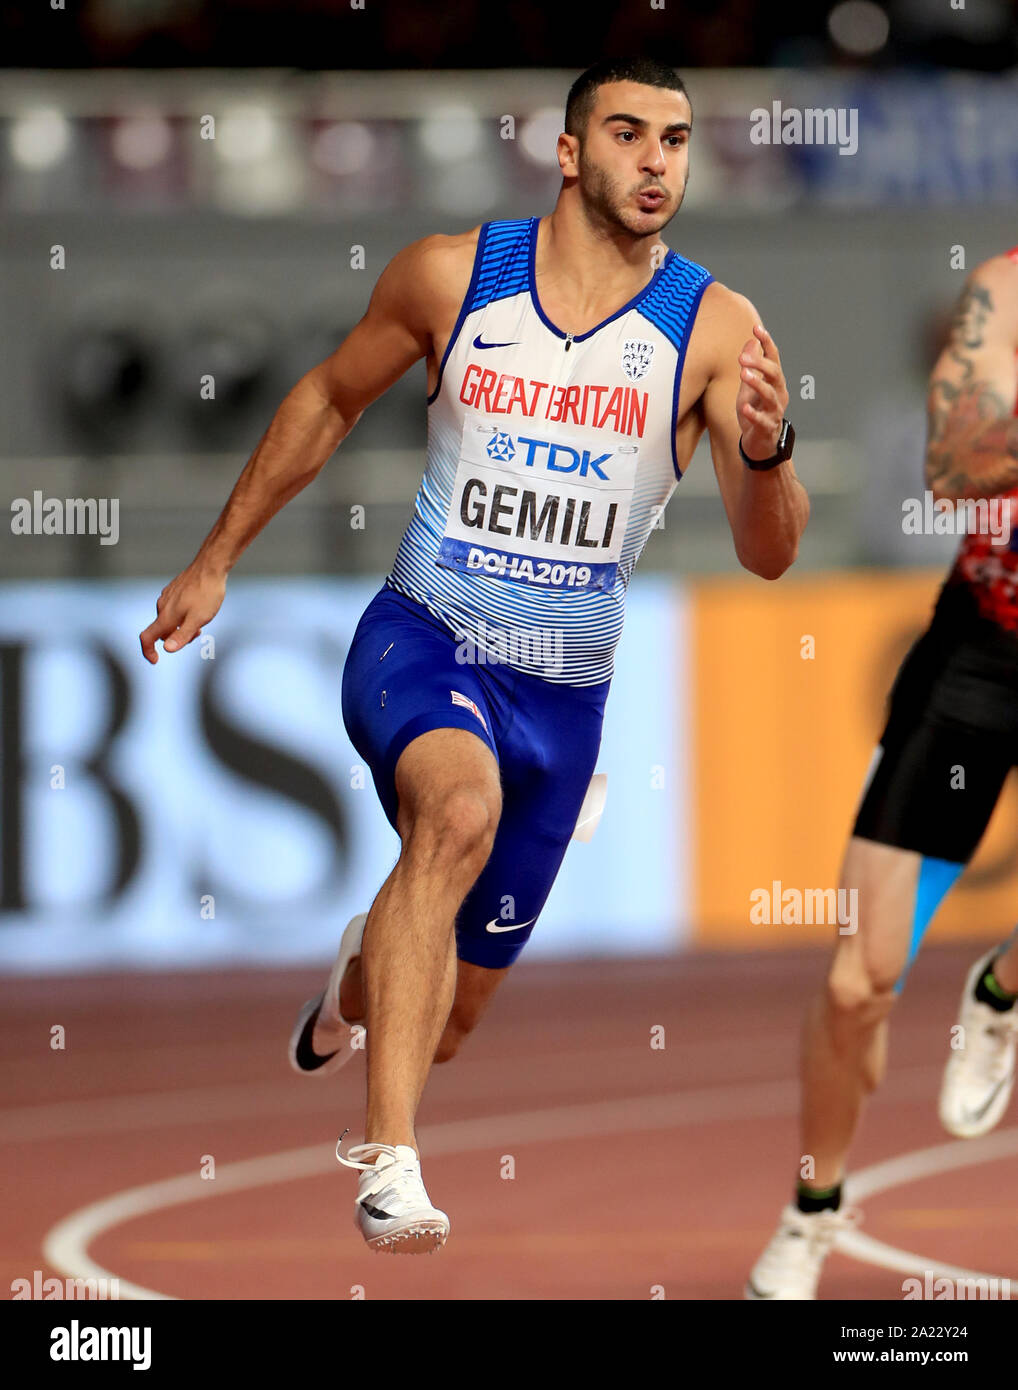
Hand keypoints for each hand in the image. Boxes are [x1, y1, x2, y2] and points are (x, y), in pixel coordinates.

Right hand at [139, 563, 226, 663]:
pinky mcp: (173, 590)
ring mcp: (167, 597)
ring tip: (201, 617)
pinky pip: (173, 608)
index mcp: (166, 616)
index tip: (156, 660)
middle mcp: (162, 606)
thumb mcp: (198, 619)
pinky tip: (198, 607)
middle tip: (199, 631)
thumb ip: (182, 635)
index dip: (148, 651)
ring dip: (181, 625)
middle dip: (176, 637)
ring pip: (169, 619)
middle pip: (162, 631)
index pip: (147, 637)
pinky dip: (183, 614)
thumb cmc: (206, 594)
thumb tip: (167, 649)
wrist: (210, 567)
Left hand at [737, 324, 788, 461]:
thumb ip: (750, 366)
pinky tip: (744, 407)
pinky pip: (761, 420)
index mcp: (775, 382)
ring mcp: (774, 412)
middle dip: (760, 363)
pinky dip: (753, 414)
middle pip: (775, 374)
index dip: (767, 343)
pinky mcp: (767, 429)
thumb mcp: (749, 387)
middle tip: (741, 357)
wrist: (759, 444)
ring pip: (770, 395)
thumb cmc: (754, 412)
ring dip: (757, 384)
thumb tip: (750, 340)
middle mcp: (778, 394)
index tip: (757, 328)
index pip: (773, 358)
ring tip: (744, 375)